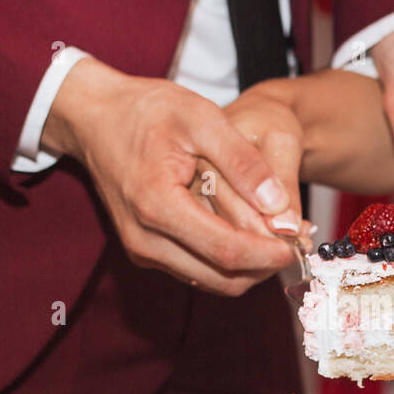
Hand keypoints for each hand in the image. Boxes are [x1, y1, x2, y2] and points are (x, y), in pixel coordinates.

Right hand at [42, 57, 307, 295]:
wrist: (95, 118)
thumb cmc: (146, 111)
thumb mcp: (201, 117)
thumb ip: (243, 161)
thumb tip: (279, 204)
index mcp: (157, 205)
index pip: (226, 250)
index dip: (268, 253)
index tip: (298, 241)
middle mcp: (145, 240)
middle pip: (223, 277)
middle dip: (264, 265)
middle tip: (295, 240)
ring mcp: (143, 251)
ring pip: (212, 282)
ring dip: (249, 267)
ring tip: (277, 236)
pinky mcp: (146, 253)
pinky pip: (198, 270)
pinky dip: (228, 261)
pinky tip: (248, 234)